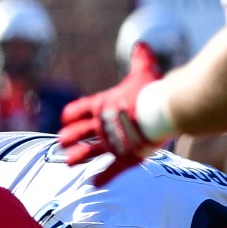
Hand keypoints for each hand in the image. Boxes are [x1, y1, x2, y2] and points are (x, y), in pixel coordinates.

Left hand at [58, 42, 165, 184]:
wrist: (164, 110)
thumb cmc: (154, 90)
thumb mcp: (145, 70)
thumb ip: (140, 58)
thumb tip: (141, 43)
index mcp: (102, 105)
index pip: (77, 110)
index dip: (70, 115)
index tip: (65, 119)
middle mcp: (101, 126)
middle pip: (78, 133)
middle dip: (68, 138)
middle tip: (62, 142)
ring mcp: (111, 143)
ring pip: (87, 153)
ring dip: (76, 158)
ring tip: (67, 162)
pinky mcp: (125, 157)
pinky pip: (110, 170)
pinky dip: (101, 177)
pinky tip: (92, 183)